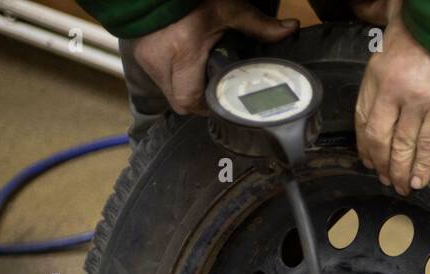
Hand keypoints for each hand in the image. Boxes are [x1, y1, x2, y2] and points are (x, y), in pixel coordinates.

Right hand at [130, 0, 298, 114]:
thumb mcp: (228, 8)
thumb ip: (258, 25)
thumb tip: (290, 30)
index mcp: (183, 52)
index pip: (191, 100)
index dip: (209, 107)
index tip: (223, 103)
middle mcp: (160, 60)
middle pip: (180, 102)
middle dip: (199, 103)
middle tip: (216, 94)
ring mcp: (146, 59)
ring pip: (169, 92)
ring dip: (186, 91)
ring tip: (202, 80)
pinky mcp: (139, 54)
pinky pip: (159, 78)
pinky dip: (174, 78)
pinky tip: (186, 69)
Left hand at [355, 2, 429, 194]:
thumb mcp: (396, 21)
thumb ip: (382, 29)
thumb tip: (368, 16)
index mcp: (378, 70)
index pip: (362, 116)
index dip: (364, 143)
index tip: (367, 158)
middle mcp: (392, 88)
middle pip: (378, 136)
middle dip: (380, 163)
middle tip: (385, 179)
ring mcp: (416, 100)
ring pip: (401, 146)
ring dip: (400, 171)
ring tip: (403, 187)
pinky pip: (428, 144)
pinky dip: (423, 166)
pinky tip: (420, 181)